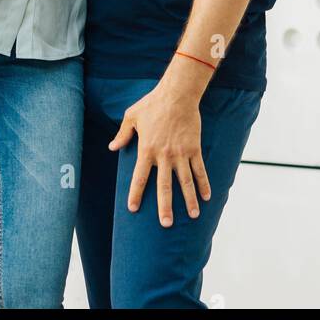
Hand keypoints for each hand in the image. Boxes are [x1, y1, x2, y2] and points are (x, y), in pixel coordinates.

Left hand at [109, 84, 211, 226]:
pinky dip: (204, 184)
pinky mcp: (194, 149)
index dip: (136, 194)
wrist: (177, 94)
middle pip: (164, 186)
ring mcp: (180, 153)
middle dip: (165, 207)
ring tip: (192, 216)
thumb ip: (122, 134)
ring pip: (185, 182)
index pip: (140, 177)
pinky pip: (200, 170)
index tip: (133, 209)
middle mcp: (164, 155)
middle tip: (166, 224)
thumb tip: (112, 147)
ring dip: (189, 200)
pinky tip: (207, 197)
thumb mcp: (132, 116)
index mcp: (147, 149)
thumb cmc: (152, 103)